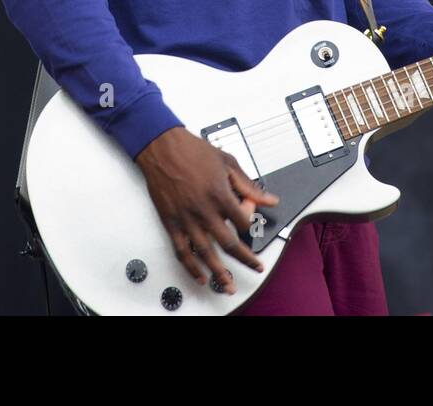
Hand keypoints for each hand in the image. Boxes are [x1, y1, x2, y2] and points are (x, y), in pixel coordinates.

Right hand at [134, 127, 279, 293]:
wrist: (163, 148)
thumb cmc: (193, 151)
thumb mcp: (228, 163)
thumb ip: (249, 185)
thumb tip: (269, 199)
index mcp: (221, 195)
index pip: (244, 220)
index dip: (251, 220)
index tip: (249, 215)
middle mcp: (205, 211)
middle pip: (230, 243)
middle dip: (246, 259)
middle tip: (255, 267)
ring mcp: (187, 219)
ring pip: (206, 254)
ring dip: (220, 273)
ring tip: (229, 285)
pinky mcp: (172, 223)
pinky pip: (182, 251)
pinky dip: (191, 267)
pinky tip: (200, 276)